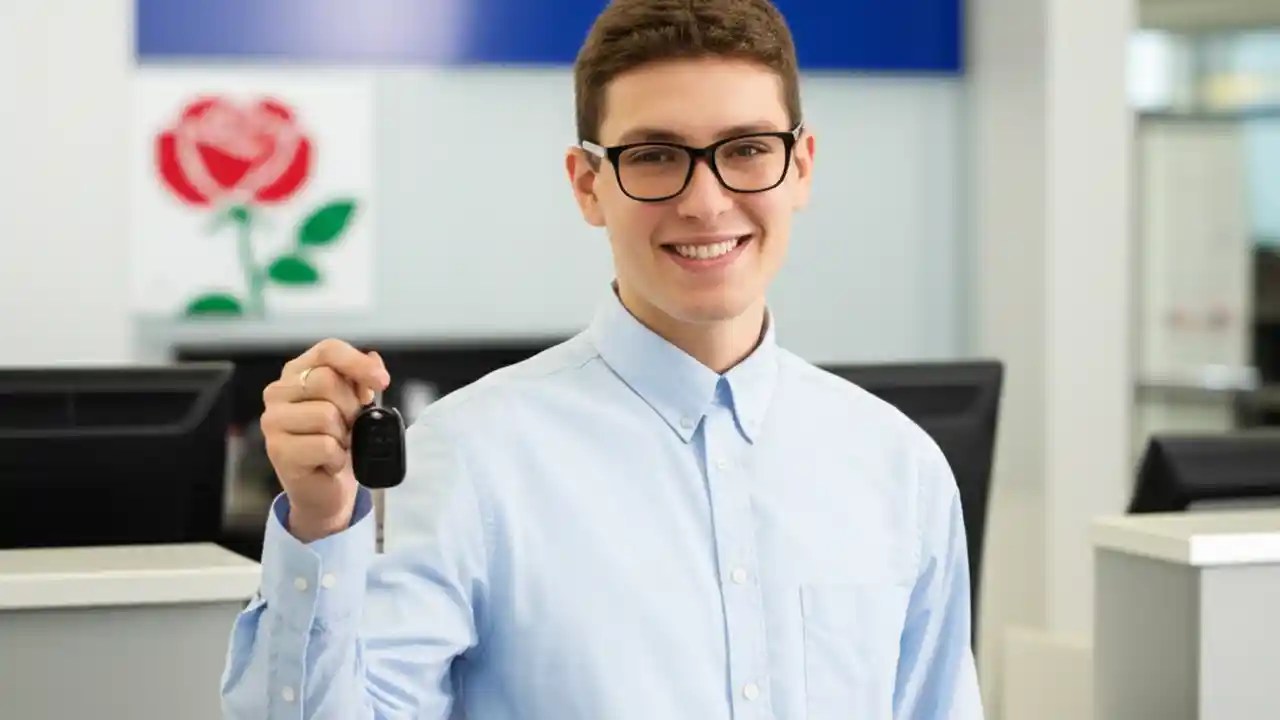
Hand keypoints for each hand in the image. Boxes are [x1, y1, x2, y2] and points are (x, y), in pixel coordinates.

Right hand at [260, 338, 390, 541]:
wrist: (325, 488)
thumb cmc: (338, 441)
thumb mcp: (355, 405)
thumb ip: (361, 380)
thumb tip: (374, 360)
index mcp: (298, 372)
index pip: (328, 350)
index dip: (357, 362)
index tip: (381, 382)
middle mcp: (278, 391)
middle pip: (327, 381)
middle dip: (350, 408)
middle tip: (349, 426)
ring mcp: (273, 421)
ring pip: (326, 415)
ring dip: (343, 436)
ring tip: (336, 445)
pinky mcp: (277, 450)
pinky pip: (324, 446)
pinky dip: (337, 457)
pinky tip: (328, 462)